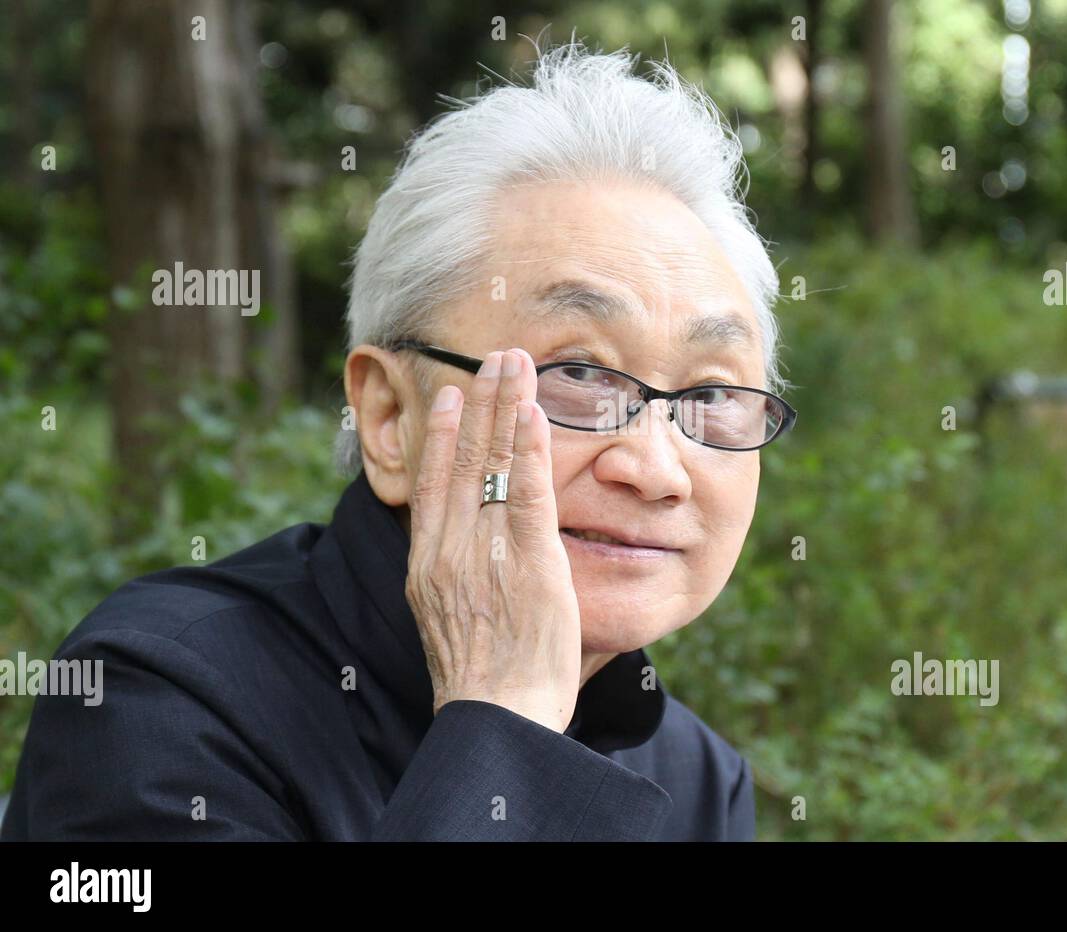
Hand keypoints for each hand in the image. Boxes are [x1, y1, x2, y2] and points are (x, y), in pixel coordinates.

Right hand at [404, 347, 581, 732]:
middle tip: (490, 359)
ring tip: (514, 364)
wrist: (496, 719)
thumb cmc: (482, 681)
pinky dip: (529, 447)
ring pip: (492, 464)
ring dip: (504, 407)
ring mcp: (485, 552)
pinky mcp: (528, 560)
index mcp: (426, 565)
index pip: (431, 483)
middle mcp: (448, 550)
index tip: (448, 396)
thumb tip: (469, 553)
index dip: (438, 435)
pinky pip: (529, 490)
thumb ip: (456, 577)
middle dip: (476, 403)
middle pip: (460, 460)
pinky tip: (533, 412)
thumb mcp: (449, 622)